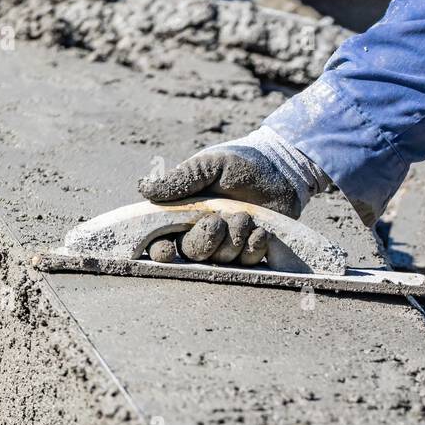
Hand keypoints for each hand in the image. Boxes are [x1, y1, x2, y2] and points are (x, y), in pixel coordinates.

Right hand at [139, 126, 316, 265]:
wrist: (281, 168)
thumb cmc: (241, 162)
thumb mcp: (208, 166)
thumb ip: (179, 180)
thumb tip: (143, 188)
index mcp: (185, 213)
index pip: (164, 240)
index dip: (161, 250)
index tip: (166, 250)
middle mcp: (203, 232)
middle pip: (192, 254)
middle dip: (204, 241)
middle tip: (217, 222)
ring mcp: (228, 244)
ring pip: (221, 260)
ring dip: (233, 239)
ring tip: (245, 216)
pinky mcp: (251, 251)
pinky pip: (247, 262)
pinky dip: (253, 247)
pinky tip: (260, 231)